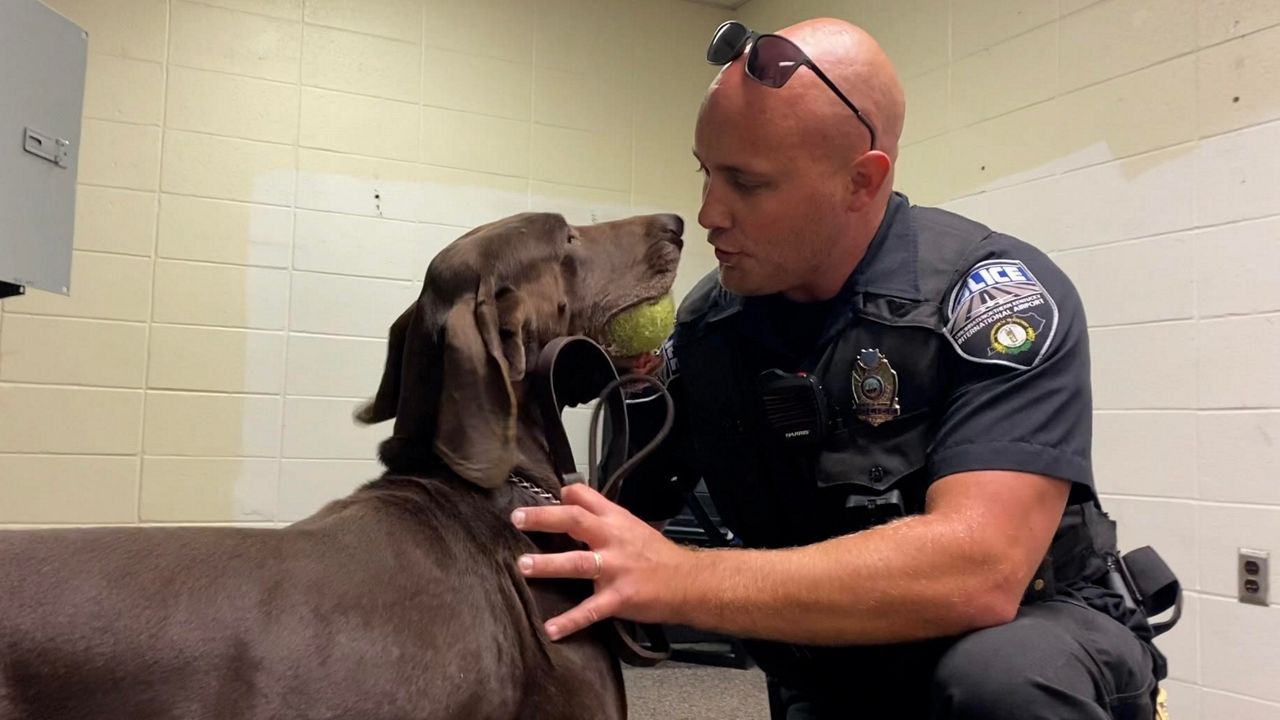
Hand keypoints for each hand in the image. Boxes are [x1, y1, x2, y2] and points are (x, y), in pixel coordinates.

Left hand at [511, 483, 690, 640]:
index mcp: (616, 521)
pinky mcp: (619, 598)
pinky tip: (551, 629)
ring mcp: (615, 569)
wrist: (689, 583)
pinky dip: (570, 621)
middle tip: (518, 518)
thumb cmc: (658, 556)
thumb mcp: (633, 527)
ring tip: (524, 566)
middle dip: (544, 518)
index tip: (544, 498)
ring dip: (549, 564)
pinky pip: (591, 610)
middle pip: (575, 521)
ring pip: (578, 562)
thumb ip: (605, 518)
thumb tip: (574, 506)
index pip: (586, 498)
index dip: (564, 496)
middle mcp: (613, 540)